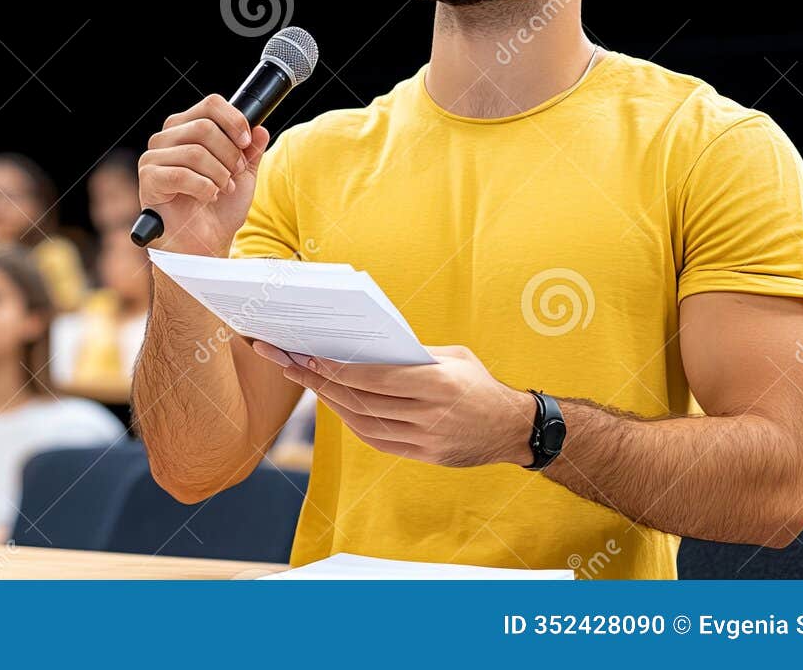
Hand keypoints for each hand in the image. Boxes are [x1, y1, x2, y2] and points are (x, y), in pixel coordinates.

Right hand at [138, 93, 269, 256]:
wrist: (205, 244)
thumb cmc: (219, 210)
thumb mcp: (243, 175)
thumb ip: (251, 151)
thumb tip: (259, 129)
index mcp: (186, 129)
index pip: (210, 104)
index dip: (234, 121)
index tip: (246, 143)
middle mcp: (166, 138)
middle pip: (204, 126)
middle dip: (229, 154)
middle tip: (234, 174)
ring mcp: (153, 158)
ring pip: (195, 151)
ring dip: (218, 174)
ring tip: (222, 189)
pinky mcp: (149, 180)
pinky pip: (181, 174)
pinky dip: (203, 187)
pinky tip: (207, 197)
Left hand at [253, 341, 536, 467]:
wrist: (514, 430)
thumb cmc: (481, 383)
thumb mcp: (455, 357)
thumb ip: (412, 354)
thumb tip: (365, 347)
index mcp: (438, 385)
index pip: (374, 378)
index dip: (336, 369)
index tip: (307, 355)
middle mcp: (429, 415)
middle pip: (361, 400)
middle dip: (319, 381)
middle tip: (288, 363)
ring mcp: (426, 440)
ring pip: (363, 422)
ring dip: (330, 401)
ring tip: (306, 380)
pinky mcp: (424, 456)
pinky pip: (376, 439)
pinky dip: (352, 421)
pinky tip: (336, 404)